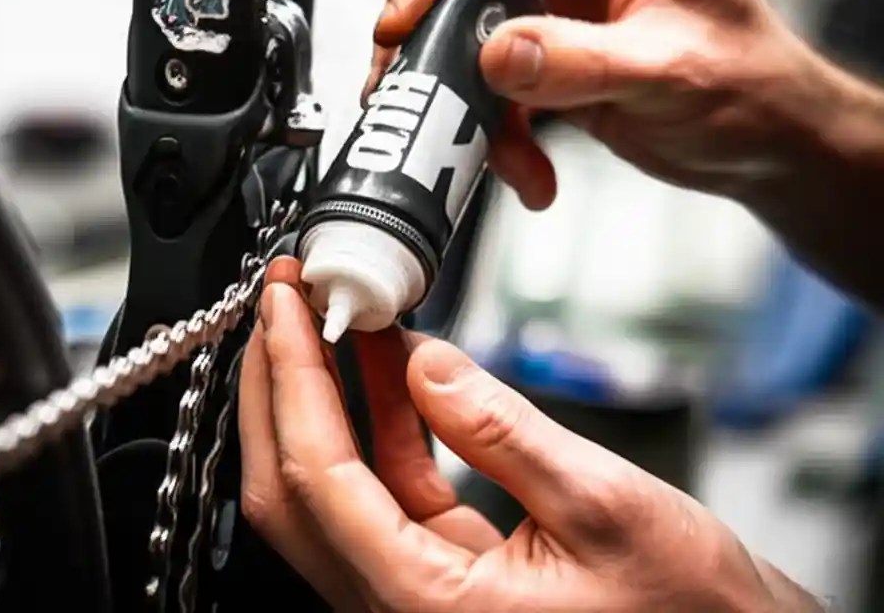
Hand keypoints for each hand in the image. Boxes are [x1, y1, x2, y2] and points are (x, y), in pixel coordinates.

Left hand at [239, 256, 821, 611]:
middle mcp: (402, 610)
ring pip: (334, 491)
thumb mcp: (605, 507)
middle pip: (296, 490)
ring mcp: (417, 595)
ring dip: (327, 400)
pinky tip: (394, 365)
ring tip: (333, 316)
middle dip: (281, 388)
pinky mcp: (444, 577)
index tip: (285, 306)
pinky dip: (382, 425)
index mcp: (426, 607)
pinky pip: (387, 494)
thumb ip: (499, 430)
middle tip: (285, 304)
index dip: (292, 379)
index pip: (318, 477)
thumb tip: (423, 363)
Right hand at [367, 0, 826, 210]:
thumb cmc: (749, 86)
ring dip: (458, 94)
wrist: (765, 141)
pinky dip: (490, 132)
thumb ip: (581, 61)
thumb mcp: (669, 72)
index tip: (402, 19)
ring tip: (489, 150)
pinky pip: (482, 83)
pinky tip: (527, 173)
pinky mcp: (538, 53)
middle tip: (405, 77)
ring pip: (459, 28)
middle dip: (429, 27)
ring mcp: (551, 1)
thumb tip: (496, 55)